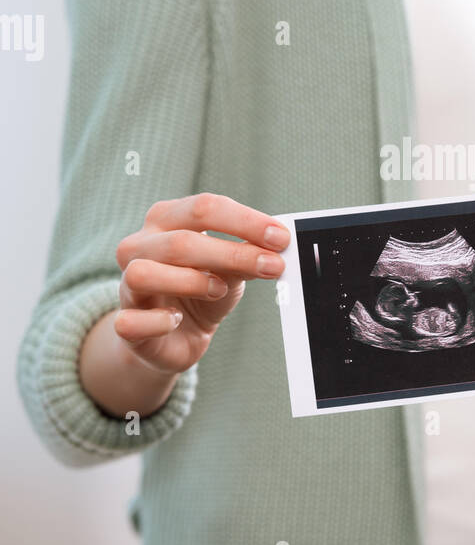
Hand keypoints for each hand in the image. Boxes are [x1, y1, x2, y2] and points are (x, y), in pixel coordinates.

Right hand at [112, 192, 290, 374]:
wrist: (177, 337)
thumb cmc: (203, 292)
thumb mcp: (230, 269)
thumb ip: (246, 255)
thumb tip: (275, 246)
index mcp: (165, 220)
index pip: (204, 208)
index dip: (245, 222)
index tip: (280, 238)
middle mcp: (139, 246)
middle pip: (181, 241)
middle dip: (233, 254)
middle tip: (273, 266)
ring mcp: (126, 285)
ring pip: (145, 273)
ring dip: (191, 282)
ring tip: (219, 290)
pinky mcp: (124, 324)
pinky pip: (129, 321)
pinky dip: (160, 321)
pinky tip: (178, 319)